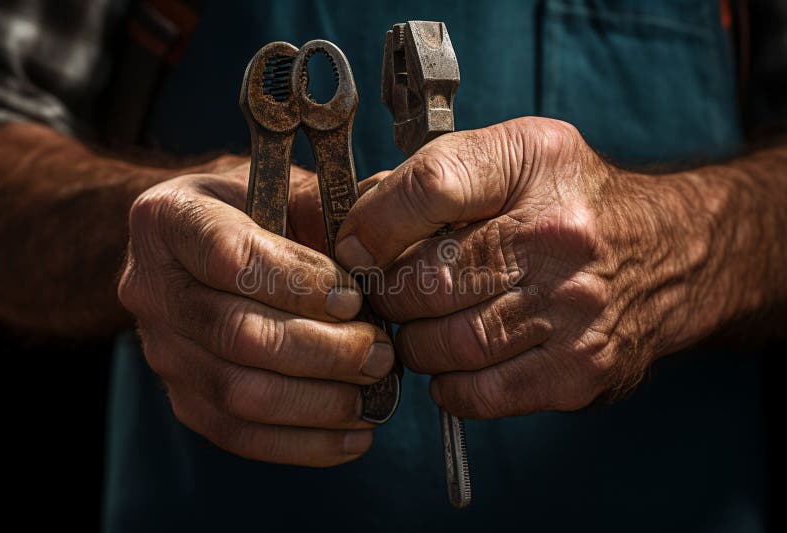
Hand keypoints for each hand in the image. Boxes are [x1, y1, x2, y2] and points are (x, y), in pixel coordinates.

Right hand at [118, 159, 394, 465]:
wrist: (200, 249)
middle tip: (380, 353)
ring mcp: (161, 350)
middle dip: (322, 350)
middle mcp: (152, 288)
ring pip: (239, 393)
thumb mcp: (284, 188)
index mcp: (170, 219)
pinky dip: (303, 443)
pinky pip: (239, 435)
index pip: (230, 256)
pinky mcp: (182, 397)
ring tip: (375, 392)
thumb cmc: (254, 211)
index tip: (352, 297)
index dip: (297, 283)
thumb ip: (327, 207)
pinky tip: (355, 435)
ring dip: (319, 401)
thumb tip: (389, 241)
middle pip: (238, 334)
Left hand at [335, 117, 717, 418]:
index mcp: (533, 163)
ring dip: (413, 341)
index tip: (356, 247)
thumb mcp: (513, 155)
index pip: (429, 187)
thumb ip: (430, 178)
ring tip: (423, 324)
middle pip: (424, 279)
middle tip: (388, 293)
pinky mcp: (579, 369)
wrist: (669, 253)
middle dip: (386, 293)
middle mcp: (558, 236)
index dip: (372, 224)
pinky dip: (446, 384)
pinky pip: (476, 393)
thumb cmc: (568, 202)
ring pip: (443, 344)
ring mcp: (572, 309)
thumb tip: (354, 230)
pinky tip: (453, 361)